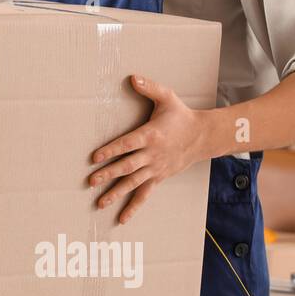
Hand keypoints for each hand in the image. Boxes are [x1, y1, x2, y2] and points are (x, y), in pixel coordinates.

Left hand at [87, 74, 213, 223]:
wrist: (203, 136)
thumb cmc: (181, 115)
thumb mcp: (167, 97)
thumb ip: (149, 88)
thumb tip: (132, 77)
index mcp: (150, 135)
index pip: (127, 144)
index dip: (111, 150)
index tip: (94, 157)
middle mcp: (152, 154)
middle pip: (127, 166)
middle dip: (108, 174)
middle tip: (90, 181)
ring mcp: (155, 168)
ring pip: (133, 183)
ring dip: (115, 193)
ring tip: (99, 203)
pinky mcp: (159, 177)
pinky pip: (144, 194)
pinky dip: (133, 207)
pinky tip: (121, 218)